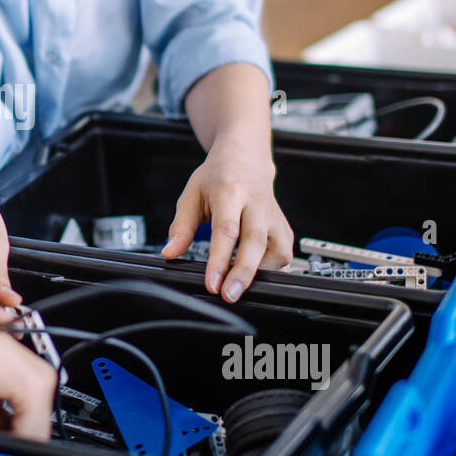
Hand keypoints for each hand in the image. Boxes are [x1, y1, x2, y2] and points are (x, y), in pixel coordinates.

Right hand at [0, 284, 54, 439]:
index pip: (31, 420)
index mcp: (33, 377)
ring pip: (34, 431)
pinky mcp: (32, 388)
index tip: (2, 451)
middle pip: (35, 426)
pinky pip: (28, 431)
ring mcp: (40, 383)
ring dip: (13, 446)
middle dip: (15, 444)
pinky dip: (13, 444)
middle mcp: (43, 378)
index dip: (16, 439)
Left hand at [161, 139, 292, 302]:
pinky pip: (284, 255)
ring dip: (260, 274)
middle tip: (229, 295)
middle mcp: (257, 205)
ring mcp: (274, 217)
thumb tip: (170, 253)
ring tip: (239, 285)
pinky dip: (272, 270)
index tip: (212, 283)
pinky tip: (256, 275)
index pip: (226, 230)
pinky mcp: (285, 228)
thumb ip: (180, 226)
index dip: (219, 259)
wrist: (245, 160)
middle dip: (243, 273)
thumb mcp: (191, 195)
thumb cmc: (217, 178)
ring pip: (277, 252)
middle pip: (255, 242)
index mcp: (230, 193)